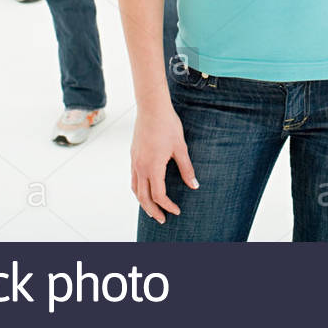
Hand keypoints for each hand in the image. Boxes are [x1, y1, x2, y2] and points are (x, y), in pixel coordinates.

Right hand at [130, 103, 198, 224]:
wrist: (151, 107)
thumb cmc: (167, 125)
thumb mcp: (180, 147)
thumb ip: (186, 168)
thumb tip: (194, 185)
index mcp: (153, 167)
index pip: (158, 195)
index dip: (168, 206)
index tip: (177, 211)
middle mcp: (140, 167)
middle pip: (143, 197)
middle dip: (153, 211)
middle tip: (162, 220)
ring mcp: (134, 161)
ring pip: (135, 189)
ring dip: (143, 202)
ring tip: (152, 210)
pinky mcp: (133, 155)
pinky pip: (133, 178)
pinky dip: (139, 189)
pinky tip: (146, 189)